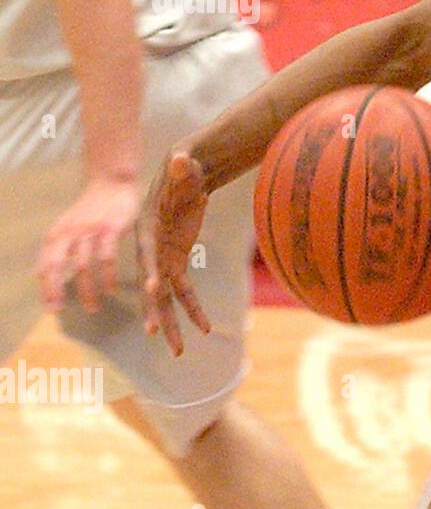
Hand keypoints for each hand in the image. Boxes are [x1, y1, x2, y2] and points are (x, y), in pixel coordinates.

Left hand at [38, 174, 138, 312]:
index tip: (52, 308)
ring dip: (87, 290)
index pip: (45, 265)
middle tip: (61, 310)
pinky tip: (111, 289)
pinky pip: (106, 257)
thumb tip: (42, 275)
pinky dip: (108, 276)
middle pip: (57, 266)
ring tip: (93, 308)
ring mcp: (90, 231)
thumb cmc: (91, 209)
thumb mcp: (67, 226)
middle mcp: (69, 233)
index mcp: (57, 234)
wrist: (111, 182)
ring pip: (82, 266)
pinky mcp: (110, 229)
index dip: (46, 288)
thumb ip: (57, 248)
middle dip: (56, 290)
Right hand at [137, 153, 210, 356]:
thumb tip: (182, 157)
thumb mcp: (183, 168)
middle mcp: (151, 250)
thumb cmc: (183, 170)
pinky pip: (184, 291)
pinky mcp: (176, 262)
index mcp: (148, 229)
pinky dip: (193, 309)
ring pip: (166, 298)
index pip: (148, 254)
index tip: (152, 289)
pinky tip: (204, 328)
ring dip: (173, 323)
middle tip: (157, 336)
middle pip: (152, 285)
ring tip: (180, 352)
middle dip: (155, 311)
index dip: (149, 271)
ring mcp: (163, 259)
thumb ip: (181, 168)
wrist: (185, 176)